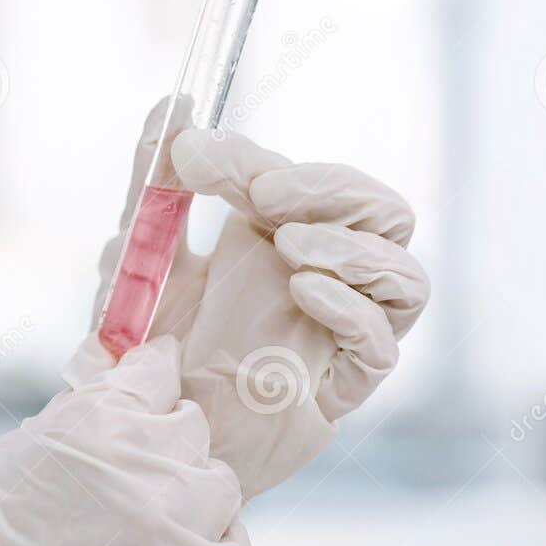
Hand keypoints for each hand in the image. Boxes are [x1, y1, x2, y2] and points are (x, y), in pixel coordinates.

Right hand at [0, 336, 252, 545]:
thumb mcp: (7, 458)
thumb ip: (71, 418)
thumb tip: (109, 385)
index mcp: (97, 424)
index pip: (155, 372)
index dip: (146, 377)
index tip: (147, 385)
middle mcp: (152, 467)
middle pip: (189, 427)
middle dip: (160, 442)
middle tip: (128, 473)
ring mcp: (185, 530)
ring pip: (218, 484)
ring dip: (189, 495)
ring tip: (148, 524)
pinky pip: (235, 545)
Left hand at [88, 100, 429, 498]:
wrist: (144, 440)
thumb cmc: (147, 354)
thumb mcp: (140, 264)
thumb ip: (153, 188)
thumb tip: (172, 104)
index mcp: (275, 240)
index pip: (302, 180)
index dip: (258, 159)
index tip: (198, 155)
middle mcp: (321, 279)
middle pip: (382, 213)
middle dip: (332, 189)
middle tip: (268, 196)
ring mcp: (338, 334)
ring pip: (405, 274)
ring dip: (353, 248)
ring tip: (288, 247)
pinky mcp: (341, 390)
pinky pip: (383, 345)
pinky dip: (351, 309)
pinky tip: (301, 290)